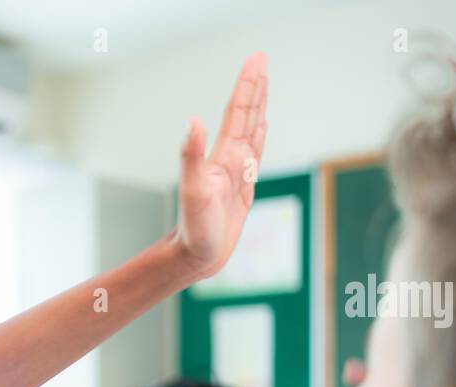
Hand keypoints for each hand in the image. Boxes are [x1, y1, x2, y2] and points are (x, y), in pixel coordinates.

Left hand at [173, 53, 268, 280]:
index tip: (257, 59)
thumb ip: (191, 156)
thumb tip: (193, 122)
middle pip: (245, 116)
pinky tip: (262, 126)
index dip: (248, 85)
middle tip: (261, 60)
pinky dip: (260, 136)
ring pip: (251, 132)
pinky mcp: (242, 189)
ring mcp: (236, 174)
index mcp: (223, 157)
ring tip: (263, 84)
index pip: (237, 113)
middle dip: (254, 87)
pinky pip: (255, 155)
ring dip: (258, 107)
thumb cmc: (195, 230)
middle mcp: (229, 161)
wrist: (194, 257)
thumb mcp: (193, 192)